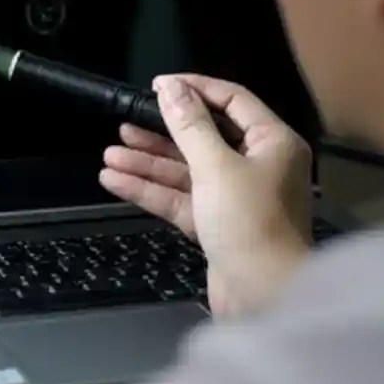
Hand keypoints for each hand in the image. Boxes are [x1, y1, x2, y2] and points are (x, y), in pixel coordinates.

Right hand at [101, 74, 312, 316]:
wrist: (265, 297)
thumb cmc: (250, 223)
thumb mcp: (217, 167)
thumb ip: (190, 125)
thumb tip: (170, 87)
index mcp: (273, 142)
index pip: (232, 100)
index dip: (194, 89)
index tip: (156, 86)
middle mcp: (258, 165)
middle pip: (205, 137)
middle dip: (162, 132)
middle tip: (126, 124)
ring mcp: (236, 197)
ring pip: (187, 170)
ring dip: (149, 162)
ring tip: (110, 154)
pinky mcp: (217, 225)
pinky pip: (181, 198)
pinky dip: (151, 190)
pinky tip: (115, 180)